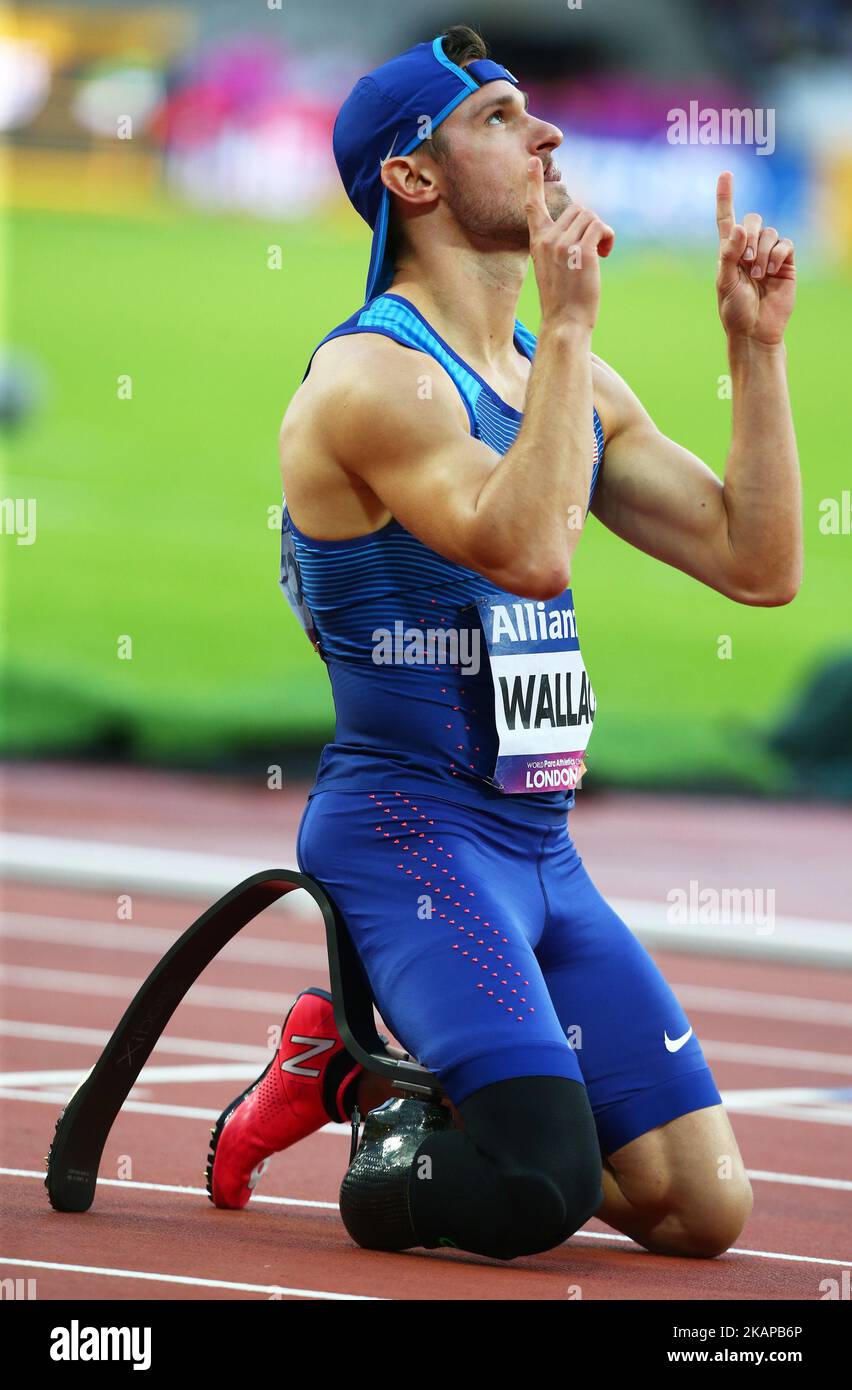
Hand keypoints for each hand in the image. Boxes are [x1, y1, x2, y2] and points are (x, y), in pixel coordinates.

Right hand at [526, 156, 614, 331]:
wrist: (564, 322)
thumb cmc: (562, 299)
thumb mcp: (553, 266)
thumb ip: (561, 243)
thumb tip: (587, 223)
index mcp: (538, 242)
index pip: (533, 206)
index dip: (533, 183)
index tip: (533, 162)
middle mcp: (548, 240)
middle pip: (577, 209)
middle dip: (591, 224)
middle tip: (594, 248)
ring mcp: (564, 245)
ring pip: (590, 216)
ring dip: (601, 231)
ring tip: (599, 254)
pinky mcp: (582, 252)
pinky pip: (601, 227)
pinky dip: (608, 237)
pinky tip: (604, 255)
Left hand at [716, 171, 795, 345]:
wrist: (756, 331)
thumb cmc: (735, 311)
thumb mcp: (725, 283)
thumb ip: (729, 254)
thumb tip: (739, 228)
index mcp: (729, 252)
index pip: (726, 219)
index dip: (725, 196)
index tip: (726, 173)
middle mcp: (749, 249)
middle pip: (753, 219)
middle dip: (750, 236)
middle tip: (746, 262)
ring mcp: (768, 255)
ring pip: (770, 231)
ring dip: (762, 252)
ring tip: (758, 275)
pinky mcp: (785, 262)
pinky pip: (785, 243)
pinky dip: (777, 254)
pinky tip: (771, 271)